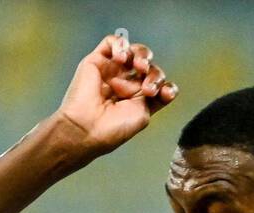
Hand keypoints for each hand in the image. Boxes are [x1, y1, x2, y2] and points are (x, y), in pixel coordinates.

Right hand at [55, 34, 177, 157]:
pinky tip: (121, 58)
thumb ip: (157, 98)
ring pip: (134, 51)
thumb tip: (168, 87)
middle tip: (148, 88)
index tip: (162, 94)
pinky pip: (112, 42)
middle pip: (148, 66)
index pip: (156, 82)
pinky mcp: (95, 62)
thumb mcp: (143, 114)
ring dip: (142, 56)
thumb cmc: (111, 129)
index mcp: (134, 98)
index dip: (164, 85)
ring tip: (139, 66)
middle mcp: (123, 83)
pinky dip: (121, 45)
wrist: (86, 129)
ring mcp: (110, 72)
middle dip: (154, 74)